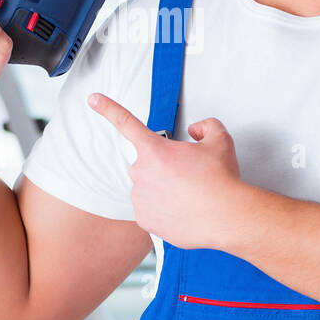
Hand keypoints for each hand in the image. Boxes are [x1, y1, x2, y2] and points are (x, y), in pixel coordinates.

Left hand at [86, 92, 242, 249]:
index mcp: (155, 150)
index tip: (93, 99)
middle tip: (189, 176)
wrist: (226, 217)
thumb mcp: (220, 139)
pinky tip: (182, 211)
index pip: (127, 122)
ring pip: (148, 187)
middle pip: (148, 162)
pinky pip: (149, 209)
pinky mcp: (144, 220)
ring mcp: (140, 198)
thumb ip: (205, 125)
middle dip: (165, 166)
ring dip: (163, 188)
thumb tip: (194, 131)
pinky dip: (163, 209)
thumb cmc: (221, 180)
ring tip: (189, 196)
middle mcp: (141, 172)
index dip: (108, 108)